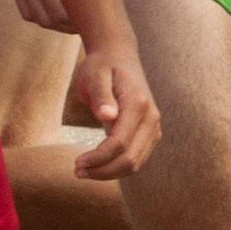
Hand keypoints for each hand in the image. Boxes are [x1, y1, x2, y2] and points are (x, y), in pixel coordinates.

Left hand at [62, 39, 160, 181]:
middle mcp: (151, 118)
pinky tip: (97, 165)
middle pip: (130, 159)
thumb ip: (101, 95)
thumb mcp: (95, 74)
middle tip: (77, 171)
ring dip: (110, 173)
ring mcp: (153, 127)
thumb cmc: (102, 65)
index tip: (77, 163)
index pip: (119, 143)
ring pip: (135, 163)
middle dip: (103, 171)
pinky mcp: (150, 133)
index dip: (98, 158)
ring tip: (83, 171)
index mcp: (137, 104)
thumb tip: (107, 116)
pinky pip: (137, 158)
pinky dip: (117, 167)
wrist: (119, 56)